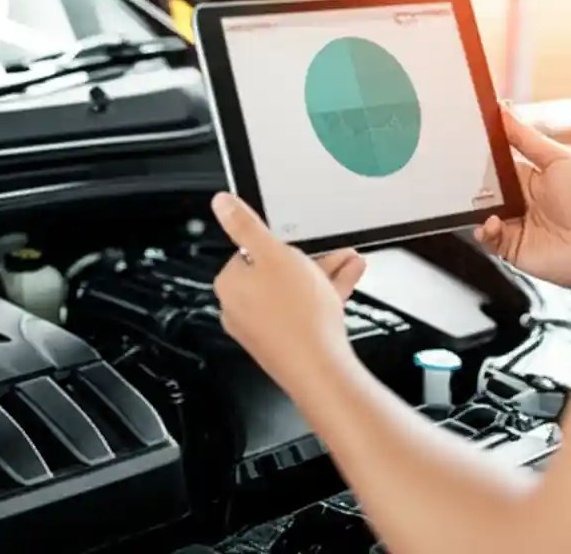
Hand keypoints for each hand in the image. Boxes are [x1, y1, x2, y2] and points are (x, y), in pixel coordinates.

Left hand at [210, 192, 365, 390]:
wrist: (320, 368)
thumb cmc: (296, 315)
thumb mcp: (273, 254)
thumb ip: (245, 225)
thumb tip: (221, 203)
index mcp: (230, 285)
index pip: (248, 252)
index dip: (278, 247)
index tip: (298, 247)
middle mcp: (240, 308)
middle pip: (274, 272)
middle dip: (308, 261)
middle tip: (331, 252)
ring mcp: (263, 328)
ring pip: (294, 291)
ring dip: (323, 274)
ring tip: (349, 261)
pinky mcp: (284, 342)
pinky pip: (304, 311)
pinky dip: (325, 295)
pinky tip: (347, 281)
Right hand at [475, 105, 570, 295]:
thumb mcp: (559, 159)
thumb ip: (528, 138)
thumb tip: (505, 111)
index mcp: (528, 177)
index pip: (495, 162)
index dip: (480, 153)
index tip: (464, 140)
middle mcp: (517, 201)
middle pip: (482, 188)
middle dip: (470, 182)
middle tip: (462, 176)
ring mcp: (512, 224)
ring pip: (479, 213)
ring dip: (474, 207)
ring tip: (478, 203)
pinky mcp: (510, 247)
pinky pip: (486, 238)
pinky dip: (484, 230)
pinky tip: (492, 224)